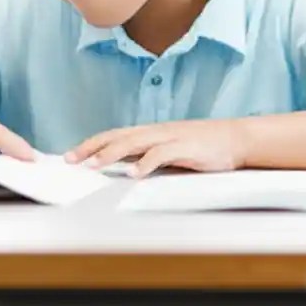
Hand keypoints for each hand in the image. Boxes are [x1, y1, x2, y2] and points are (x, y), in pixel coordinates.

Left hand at [65, 119, 249, 177]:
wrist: (236, 139)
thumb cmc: (201, 147)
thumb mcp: (169, 151)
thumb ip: (147, 158)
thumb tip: (121, 170)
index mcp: (148, 133)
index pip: (112, 135)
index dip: (90, 144)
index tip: (70, 156)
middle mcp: (154, 132)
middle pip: (117, 136)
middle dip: (91, 148)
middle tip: (71, 160)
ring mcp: (169, 137)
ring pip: (134, 143)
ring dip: (111, 154)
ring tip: (94, 166)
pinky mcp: (185, 147)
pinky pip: (162, 154)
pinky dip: (146, 163)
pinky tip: (134, 174)